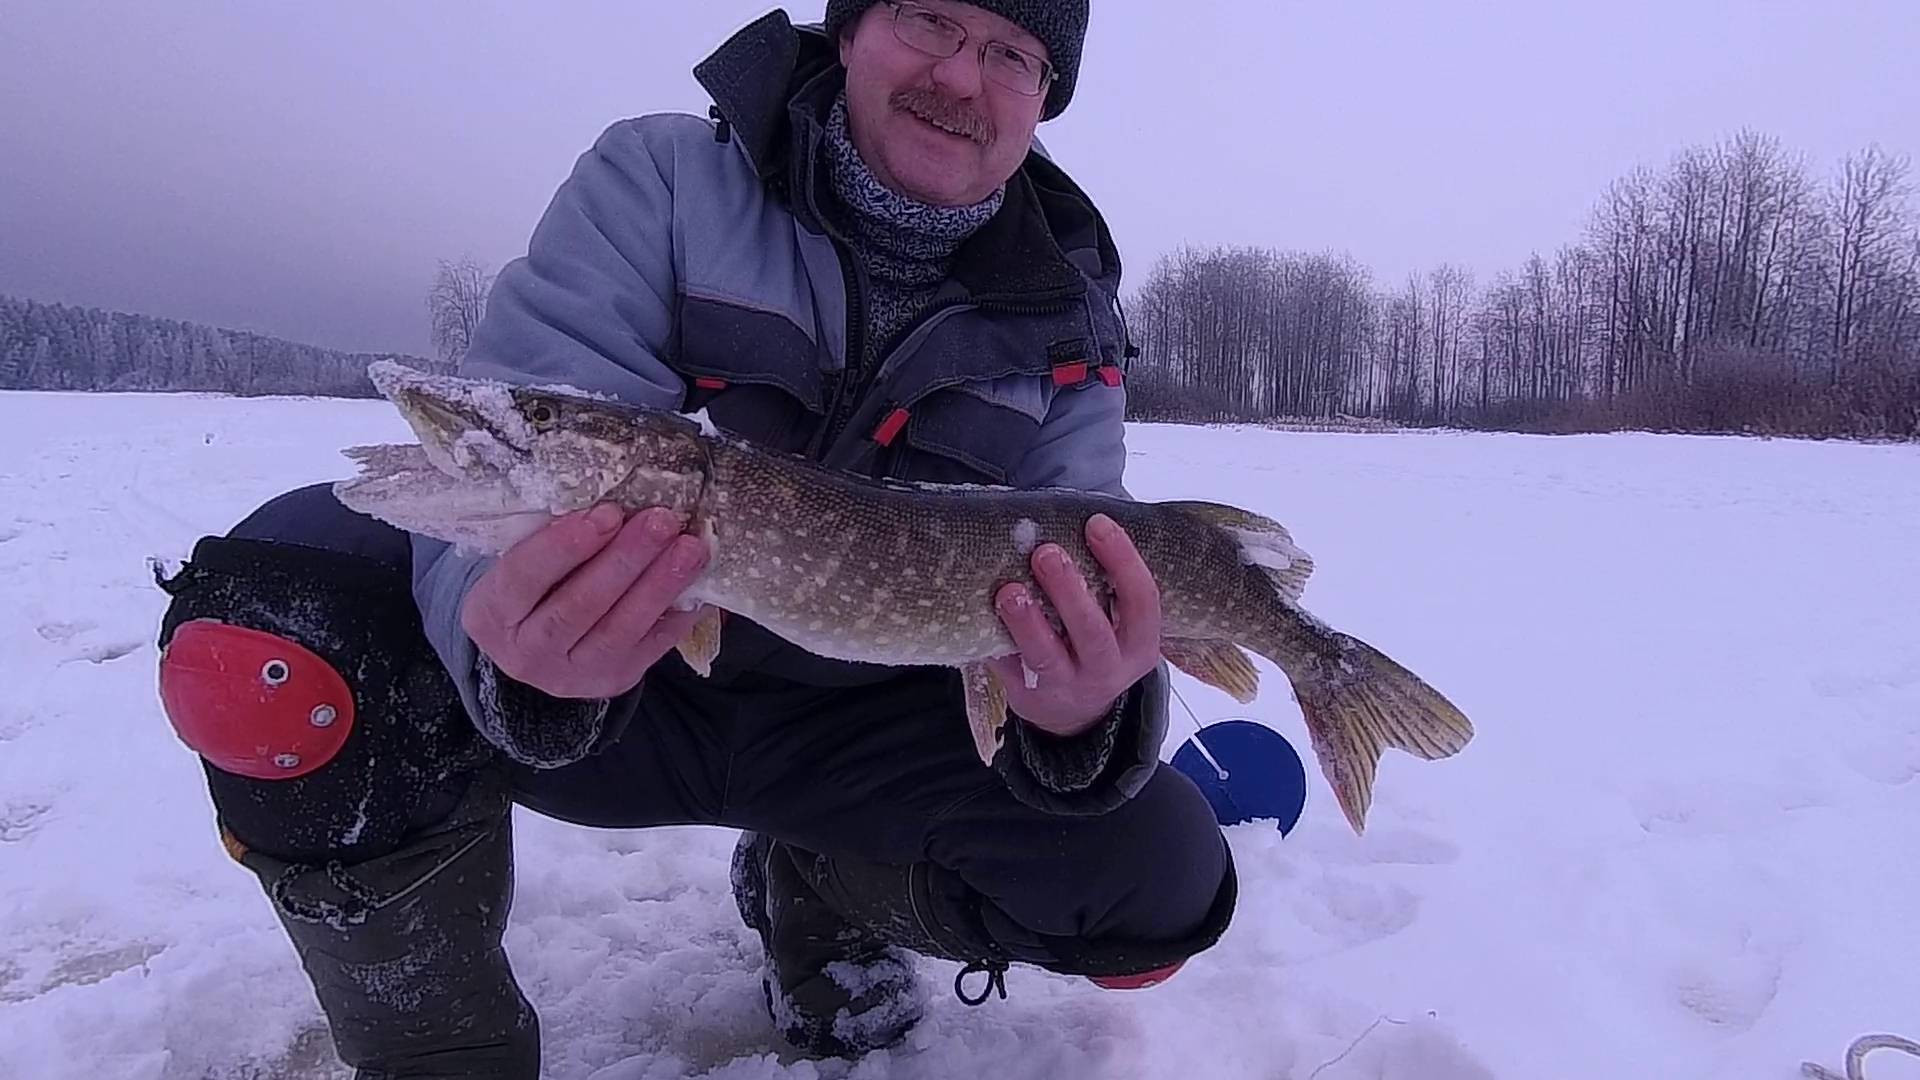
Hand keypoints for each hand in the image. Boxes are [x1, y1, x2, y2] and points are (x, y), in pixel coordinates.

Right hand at [460, 503, 709, 698]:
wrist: (536, 652)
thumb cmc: (531, 590)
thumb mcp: (521, 565)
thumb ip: (550, 539)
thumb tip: (613, 499)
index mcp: (492, 613)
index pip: (522, 578)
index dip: (563, 546)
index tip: (606, 512)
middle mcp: (527, 651)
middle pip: (578, 606)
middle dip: (625, 560)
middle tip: (660, 521)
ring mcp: (572, 673)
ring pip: (619, 629)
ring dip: (659, 584)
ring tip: (690, 548)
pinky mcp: (614, 679)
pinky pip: (652, 646)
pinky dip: (678, 612)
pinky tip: (699, 581)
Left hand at [991, 513, 1161, 737]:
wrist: (1074, 712)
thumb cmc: (1094, 643)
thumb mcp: (1117, 622)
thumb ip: (1105, 581)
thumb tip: (1073, 512)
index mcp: (1139, 643)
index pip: (1142, 601)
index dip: (1124, 561)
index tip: (1097, 523)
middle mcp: (1108, 669)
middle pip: (1093, 633)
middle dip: (1070, 590)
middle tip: (1046, 551)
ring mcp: (1067, 687)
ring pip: (1047, 657)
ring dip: (1027, 622)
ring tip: (1008, 590)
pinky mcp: (1028, 696)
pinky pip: (1009, 669)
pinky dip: (995, 643)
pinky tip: (980, 613)